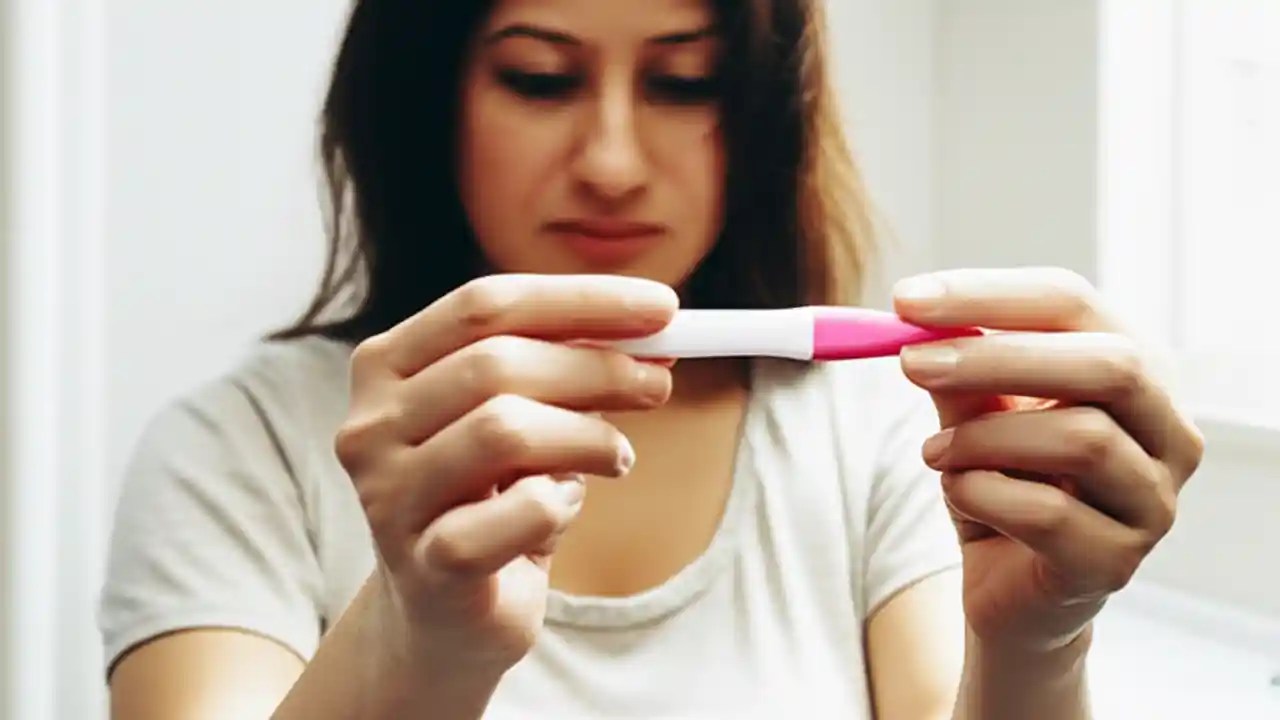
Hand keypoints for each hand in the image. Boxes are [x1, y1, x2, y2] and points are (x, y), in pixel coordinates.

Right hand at [334, 274, 677, 675]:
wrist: (444, 617)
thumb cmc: (489, 499)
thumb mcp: (522, 417)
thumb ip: (568, 367)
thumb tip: (656, 328)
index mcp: (386, 367)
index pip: (485, 306)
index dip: (580, 300)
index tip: (664, 307)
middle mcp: (370, 426)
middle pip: (497, 363)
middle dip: (597, 367)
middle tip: (658, 382)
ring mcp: (389, 498)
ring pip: (506, 430)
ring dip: (588, 436)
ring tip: (615, 456)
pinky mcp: (428, 566)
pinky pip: (525, 510)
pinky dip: (563, 503)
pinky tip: (562, 507)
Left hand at [893, 267, 1204, 652]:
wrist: (1008, 590)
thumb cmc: (1001, 484)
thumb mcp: (973, 418)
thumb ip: (960, 375)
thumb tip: (922, 323)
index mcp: (1134, 369)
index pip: (1074, 304)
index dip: (989, 295)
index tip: (906, 300)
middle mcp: (1167, 430)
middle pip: (1109, 364)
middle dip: (997, 357)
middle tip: (911, 362)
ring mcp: (1154, 501)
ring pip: (1083, 439)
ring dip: (983, 438)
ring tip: (933, 454)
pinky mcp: (1118, 562)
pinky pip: (1050, 513)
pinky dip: (982, 494)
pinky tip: (959, 493)